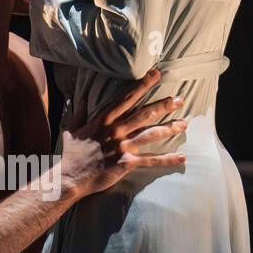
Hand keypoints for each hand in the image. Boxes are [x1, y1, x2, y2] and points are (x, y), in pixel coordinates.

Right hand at [58, 69, 186, 195]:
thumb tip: (79, 98)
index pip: (127, 98)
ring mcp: (122, 147)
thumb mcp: (71, 129)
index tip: (157, 74)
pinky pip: (151, 160)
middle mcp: (115, 131)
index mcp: (104, 120)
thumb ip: (79, 112)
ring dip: (169, 128)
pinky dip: (168, 159)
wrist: (69, 178)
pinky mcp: (126, 163)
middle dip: (164, 106)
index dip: (143, 85)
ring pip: (151, 135)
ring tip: (184, 124)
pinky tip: (182, 157)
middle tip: (179, 100)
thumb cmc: (70, 154)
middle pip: (145, 114)